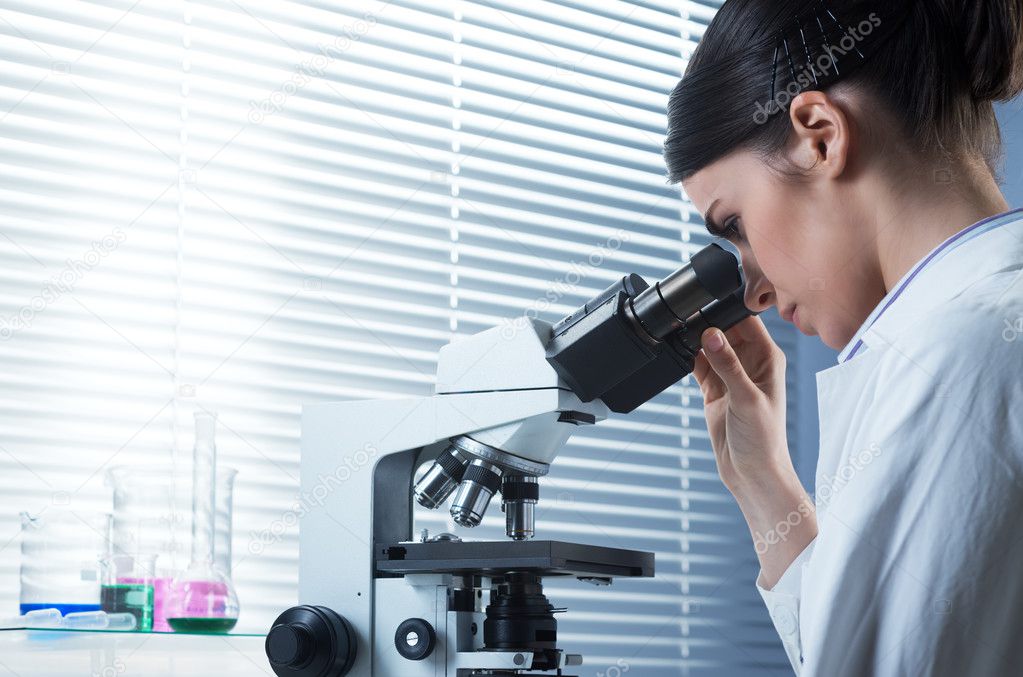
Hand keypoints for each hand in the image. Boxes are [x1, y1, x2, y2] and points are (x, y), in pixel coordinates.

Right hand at [693, 315, 791, 493]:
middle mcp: (750, 362)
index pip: (747, 321)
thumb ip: (728, 364)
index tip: (705, 305)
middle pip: (725, 330)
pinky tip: (679, 353)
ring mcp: (730, 375)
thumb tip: (711, 333)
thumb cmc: (764, 439)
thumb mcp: (746, 398)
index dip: (728, 311)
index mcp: (767, 358)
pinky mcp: (714, 389)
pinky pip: (698, 364)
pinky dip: (688, 358)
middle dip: (706, 324)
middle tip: (686, 321)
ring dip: (695, 341)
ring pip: (709, 346)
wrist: (752, 472)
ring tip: (680, 336)